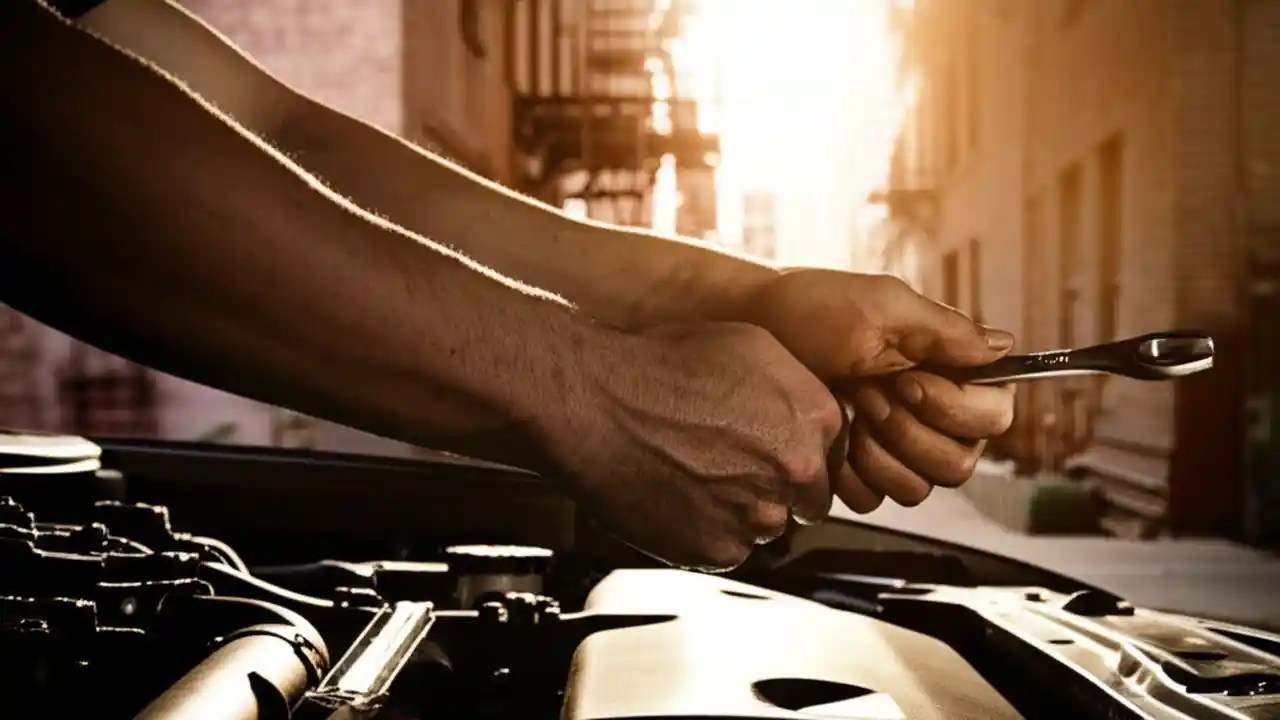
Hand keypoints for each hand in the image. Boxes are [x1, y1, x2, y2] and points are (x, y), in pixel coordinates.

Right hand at [543, 322, 843, 570]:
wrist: (595, 402)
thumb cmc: (657, 367)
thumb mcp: (746, 344)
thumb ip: (793, 384)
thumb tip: (805, 405)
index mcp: (811, 415)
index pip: (834, 453)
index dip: (799, 451)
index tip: (775, 450)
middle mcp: (795, 468)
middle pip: (808, 498)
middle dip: (778, 486)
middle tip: (732, 466)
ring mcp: (757, 513)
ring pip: (766, 526)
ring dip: (741, 510)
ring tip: (696, 476)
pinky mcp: (718, 548)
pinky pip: (727, 549)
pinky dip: (707, 531)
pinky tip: (679, 497)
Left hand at [741, 269, 1015, 510]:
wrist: (750, 329)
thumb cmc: (813, 309)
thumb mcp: (881, 307)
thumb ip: (944, 331)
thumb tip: (1006, 346)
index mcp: (947, 373)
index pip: (994, 417)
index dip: (956, 410)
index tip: (906, 380)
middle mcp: (928, 416)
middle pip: (959, 464)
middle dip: (907, 433)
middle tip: (867, 393)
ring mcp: (890, 448)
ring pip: (917, 490)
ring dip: (877, 454)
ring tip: (846, 408)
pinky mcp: (853, 471)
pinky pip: (870, 500)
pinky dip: (847, 474)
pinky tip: (827, 438)